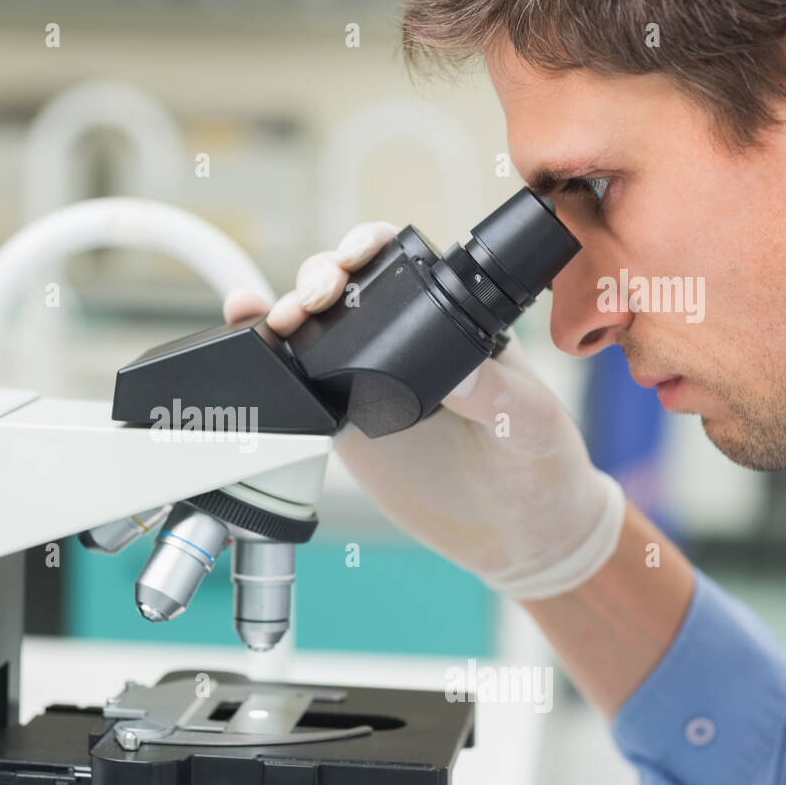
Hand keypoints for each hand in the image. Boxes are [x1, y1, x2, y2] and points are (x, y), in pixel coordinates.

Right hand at [224, 222, 624, 600]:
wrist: (517, 536)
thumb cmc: (541, 465)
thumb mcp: (530, 424)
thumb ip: (498, 395)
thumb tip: (458, 372)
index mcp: (451, 323)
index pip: (402, 267)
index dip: (368, 248)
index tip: (354, 259)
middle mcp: (403, 344)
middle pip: (344, 288)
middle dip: (317, 277)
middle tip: (316, 299)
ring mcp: (367, 382)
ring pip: (312, 329)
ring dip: (281, 310)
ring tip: (271, 318)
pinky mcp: (343, 425)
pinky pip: (299, 385)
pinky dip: (266, 358)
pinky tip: (244, 337)